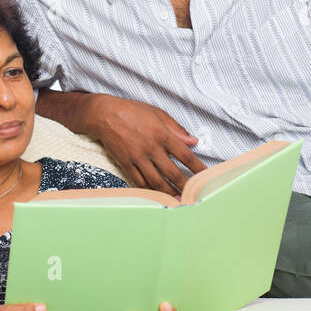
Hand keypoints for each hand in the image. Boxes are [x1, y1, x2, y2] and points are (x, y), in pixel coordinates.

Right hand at [87, 95, 207, 196]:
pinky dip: (149, 191)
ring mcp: (138, 158)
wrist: (104, 115)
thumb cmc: (132, 111)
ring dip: (169, 193)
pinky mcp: (126, 164)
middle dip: (185, 186)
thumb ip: (177, 130)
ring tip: (178, 199)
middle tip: (194, 195)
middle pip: (173, 173)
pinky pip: (139, 182)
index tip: (206, 177)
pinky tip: (157, 195)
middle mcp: (152, 149)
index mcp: (162, 135)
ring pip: (156, 182)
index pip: (186, 156)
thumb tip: (193, 141)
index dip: (198, 168)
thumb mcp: (158, 114)